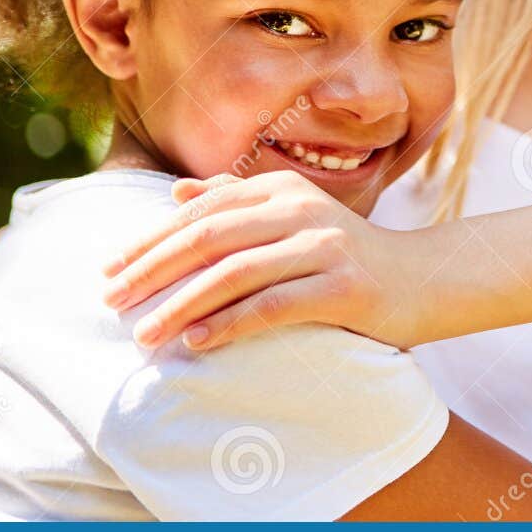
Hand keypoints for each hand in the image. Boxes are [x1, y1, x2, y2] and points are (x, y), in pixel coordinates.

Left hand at [100, 171, 427, 351]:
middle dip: (153, 269)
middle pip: (211, 236)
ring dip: (181, 305)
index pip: (202, 209)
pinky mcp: (345, 287)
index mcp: (285, 189)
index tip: (108, 270)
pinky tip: (197, 342)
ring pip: (236, 272)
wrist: (423, 281)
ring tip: (144, 335)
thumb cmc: (349, 256)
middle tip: (111, 302)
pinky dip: (230, 324)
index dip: (150, 239)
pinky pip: (274, 305)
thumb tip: (177, 192)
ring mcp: (326, 247)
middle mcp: (303, 210)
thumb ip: (240, 200)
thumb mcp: (297, 217)